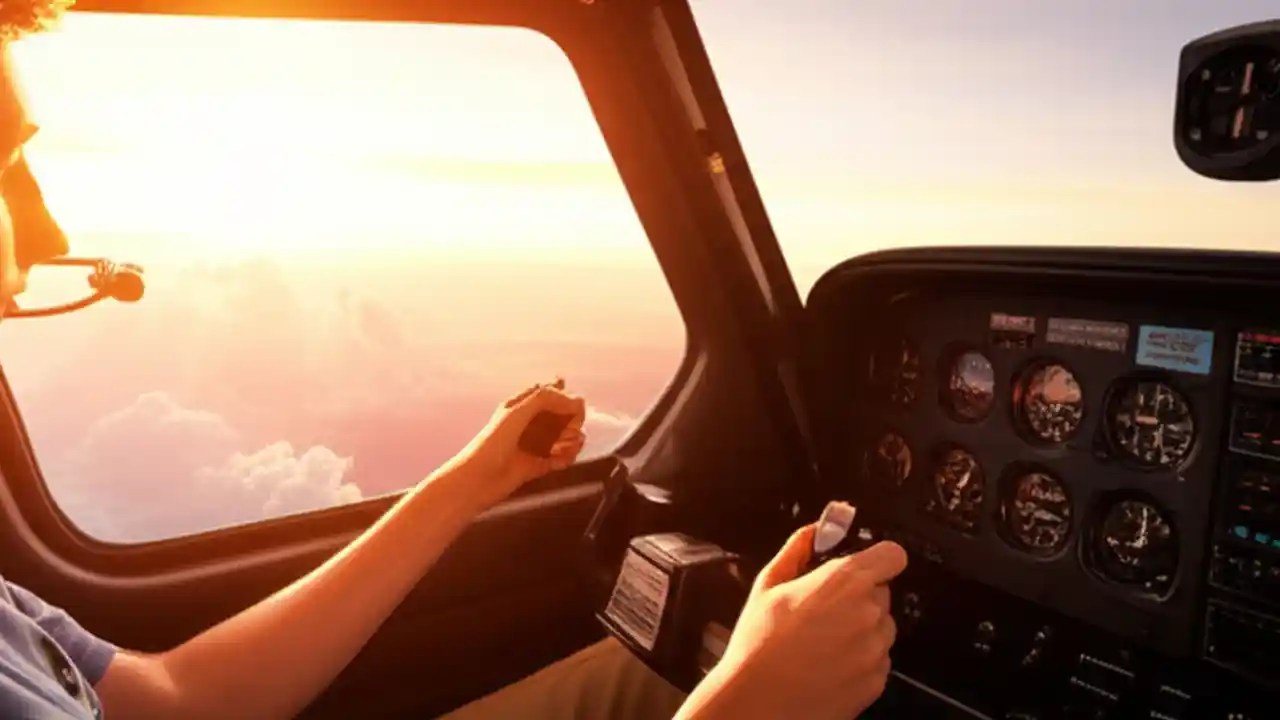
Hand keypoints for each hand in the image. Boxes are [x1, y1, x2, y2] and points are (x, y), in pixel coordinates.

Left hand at [445, 378, 586, 507]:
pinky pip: (564, 458)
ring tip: (560, 450)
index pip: (555, 392)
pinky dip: (567, 458)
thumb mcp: (517, 412)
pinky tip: (560, 461)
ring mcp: (535, 443)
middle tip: (565, 435)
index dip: (568, 400)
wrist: (477, 480)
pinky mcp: (539, 464)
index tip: (570, 412)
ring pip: (568, 437)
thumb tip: (577, 401)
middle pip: (566, 415)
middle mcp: (531, 422)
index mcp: (523, 405)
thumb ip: (546, 399)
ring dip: (572, 442)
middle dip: (573, 423)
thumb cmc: (491, 444)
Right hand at [679, 524, 907, 719]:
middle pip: (882, 593)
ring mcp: (876, 650)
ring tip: (823, 643)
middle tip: (825, 611)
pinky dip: (861, 660)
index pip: (892, 556)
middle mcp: (868, 613)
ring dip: (862, 630)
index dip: (879, 559)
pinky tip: (828, 665)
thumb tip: (814, 530)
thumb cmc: (758, 643)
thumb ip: (797, 550)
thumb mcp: (768, 585)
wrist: (758, 702)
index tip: (863, 567)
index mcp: (844, 582)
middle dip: (860, 597)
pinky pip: (879, 660)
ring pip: (882, 628)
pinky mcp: (877, 681)